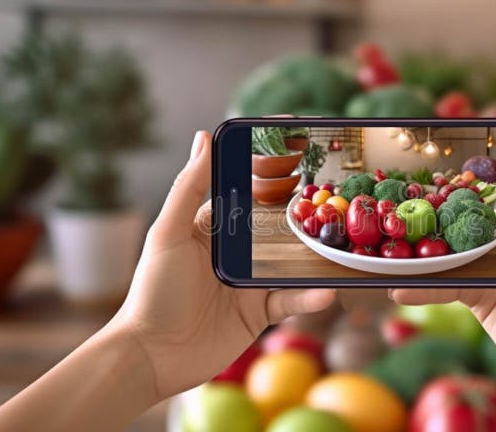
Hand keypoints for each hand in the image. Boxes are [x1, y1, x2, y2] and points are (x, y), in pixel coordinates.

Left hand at [109, 130, 335, 400]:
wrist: (153, 357)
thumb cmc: (154, 292)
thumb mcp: (169, 234)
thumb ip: (189, 188)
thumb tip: (205, 138)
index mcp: (213, 225)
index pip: (246, 188)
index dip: (269, 164)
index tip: (295, 139)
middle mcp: (237, 250)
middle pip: (278, 222)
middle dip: (304, 205)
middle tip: (337, 187)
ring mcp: (252, 281)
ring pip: (293, 261)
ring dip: (316, 253)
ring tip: (341, 243)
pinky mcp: (262, 312)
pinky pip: (293, 299)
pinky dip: (310, 297)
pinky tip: (326, 292)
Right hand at [390, 104, 495, 385]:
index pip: (483, 179)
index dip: (457, 163)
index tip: (422, 147)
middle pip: (453, 213)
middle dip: (423, 204)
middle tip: (385, 192)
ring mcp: (484, 266)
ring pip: (440, 251)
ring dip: (412, 247)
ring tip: (379, 237)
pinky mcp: (474, 297)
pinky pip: (439, 289)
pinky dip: (417, 289)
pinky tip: (392, 286)